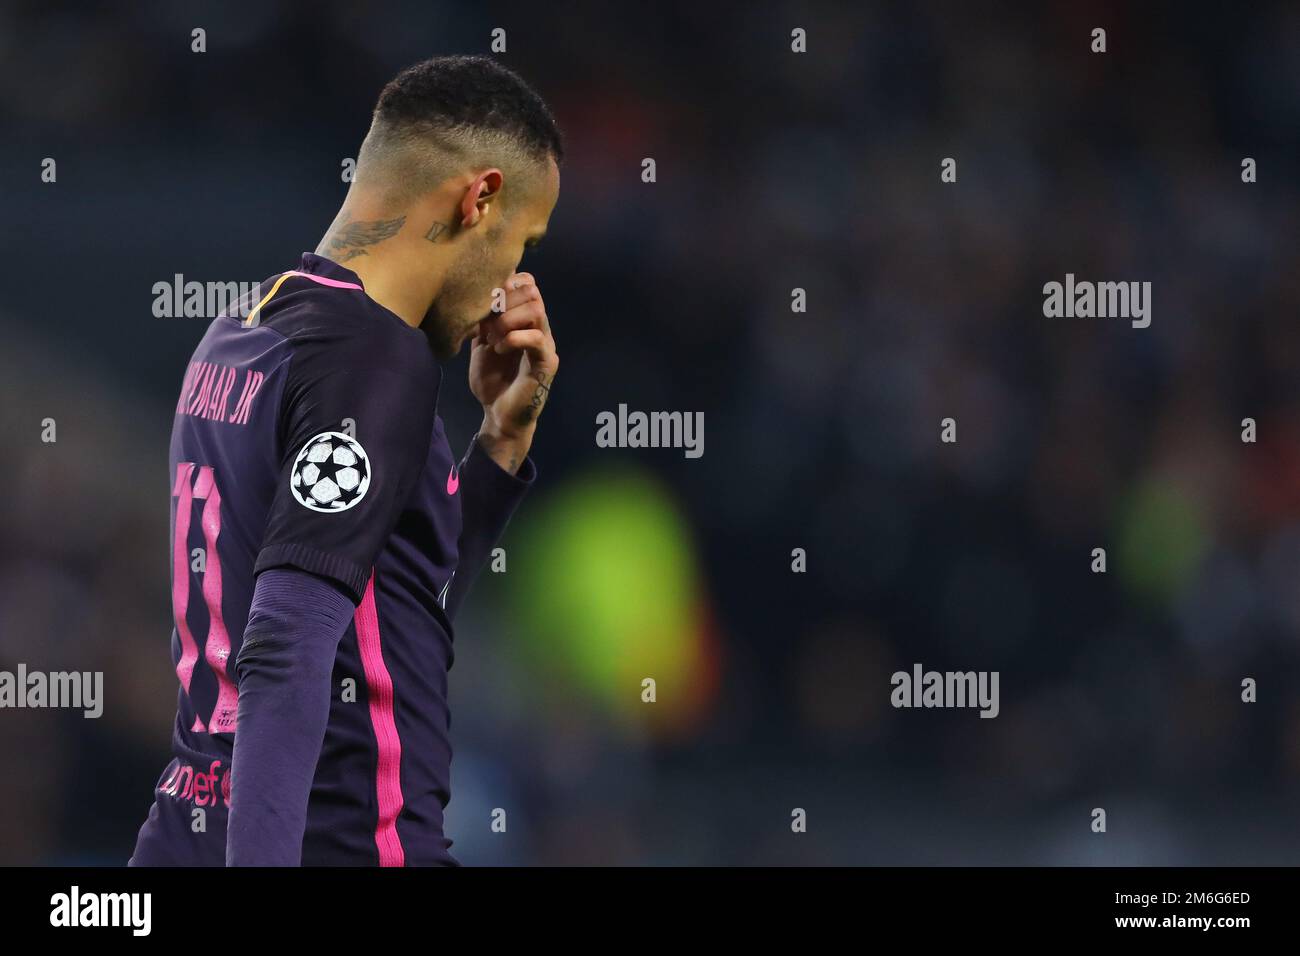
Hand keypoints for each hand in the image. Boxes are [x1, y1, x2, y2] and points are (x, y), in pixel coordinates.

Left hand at [468, 272, 556, 470]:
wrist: (499, 414)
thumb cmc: (491, 381)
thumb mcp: (480, 343)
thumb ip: (483, 319)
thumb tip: (477, 292)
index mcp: (525, 320)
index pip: (527, 283)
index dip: (506, 284)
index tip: (486, 303)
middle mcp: (539, 327)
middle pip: (532, 290)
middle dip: (504, 301)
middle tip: (487, 322)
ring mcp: (546, 343)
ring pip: (537, 310)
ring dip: (508, 320)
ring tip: (494, 337)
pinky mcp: (547, 362)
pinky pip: (537, 338)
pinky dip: (514, 339)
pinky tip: (500, 349)